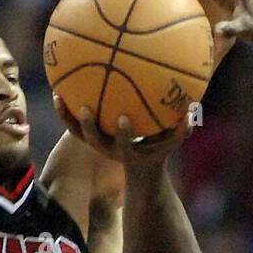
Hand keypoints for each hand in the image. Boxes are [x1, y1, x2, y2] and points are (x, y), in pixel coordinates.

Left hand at [53, 96, 192, 164]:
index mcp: (127, 152)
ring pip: (77, 133)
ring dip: (67, 116)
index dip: (122, 134)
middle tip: (84, 108)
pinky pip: (74, 122)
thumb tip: (194, 110)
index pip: (124, 146)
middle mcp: (108, 150)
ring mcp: (97, 144)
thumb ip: (182, 128)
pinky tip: (60, 86)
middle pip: (94, 141)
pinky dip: (66, 107)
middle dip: (89, 126)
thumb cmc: (159, 148)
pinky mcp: (89, 136)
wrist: (140, 166)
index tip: (123, 118)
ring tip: (58, 94)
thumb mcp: (172, 141)